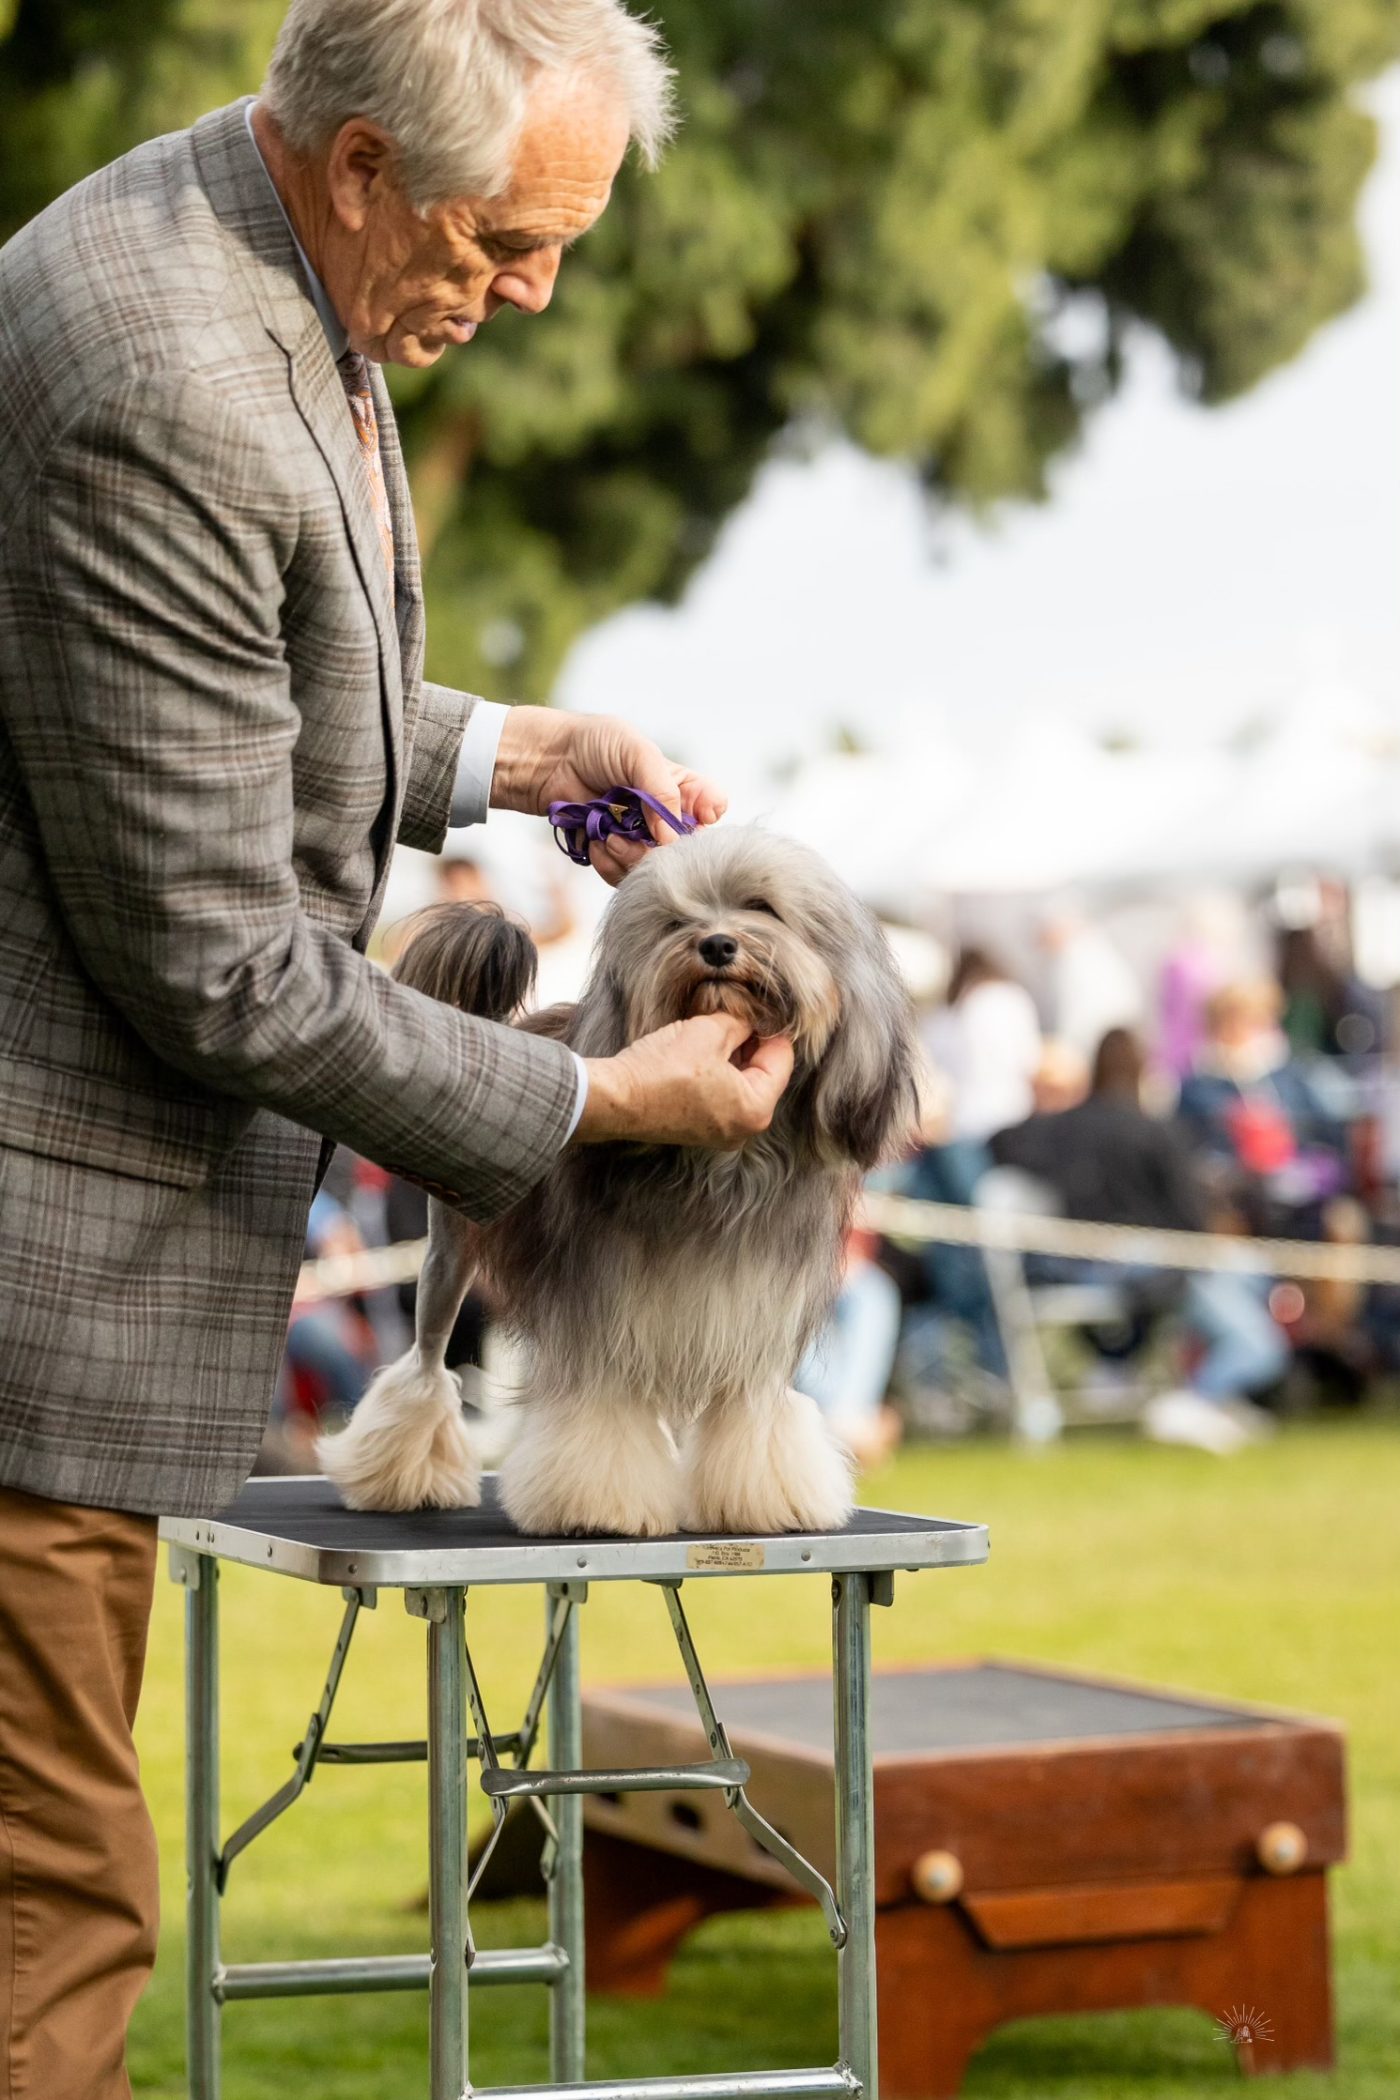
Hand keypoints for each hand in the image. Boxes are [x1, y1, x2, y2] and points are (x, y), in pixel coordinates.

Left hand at [490, 707, 725, 884]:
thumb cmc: (595, 744)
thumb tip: (671, 839)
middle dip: (661, 847)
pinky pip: (624, 876)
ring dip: (630, 856)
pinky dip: (608, 863)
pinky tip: (595, 842)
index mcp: (679, 786)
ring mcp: (640, 837)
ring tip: (608, 836)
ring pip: (654, 868)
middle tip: (635, 830)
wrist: (547, 760)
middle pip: (684, 849)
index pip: (712, 808)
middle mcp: (664, 816)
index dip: (706, 816)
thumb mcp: (637, 752)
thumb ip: (663, 791)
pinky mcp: (615, 854)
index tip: (691, 814)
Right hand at [576, 1013, 794, 1148]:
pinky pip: (721, 1096)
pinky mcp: (699, 1129)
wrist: (616, 1098)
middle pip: (762, 1074)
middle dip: (752, 1042)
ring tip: (718, 1027)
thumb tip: (750, 1018)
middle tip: (740, 1013)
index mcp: (756, 1110)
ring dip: (733, 1056)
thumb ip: (739, 1022)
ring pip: (741, 1084)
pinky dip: (718, 1073)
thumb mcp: (709, 1032)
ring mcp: (721, 1133)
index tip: (763, 1007)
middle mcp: (743, 1130)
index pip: (781, 1060)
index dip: (773, 1029)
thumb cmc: (662, 1069)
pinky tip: (703, 1049)